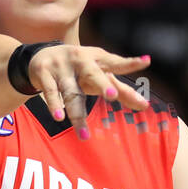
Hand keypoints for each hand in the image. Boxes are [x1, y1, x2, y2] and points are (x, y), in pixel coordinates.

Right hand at [27, 45, 151, 139]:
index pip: (116, 63)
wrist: (41, 54)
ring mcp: (62, 67)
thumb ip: (121, 89)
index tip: (146, 61)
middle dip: (102, 84)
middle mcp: (81, 61)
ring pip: (71, 93)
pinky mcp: (45, 74)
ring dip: (77, 113)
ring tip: (84, 134)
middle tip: (112, 95)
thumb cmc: (79, 69)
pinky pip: (51, 92)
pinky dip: (55, 105)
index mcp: (98, 59)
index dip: (130, 63)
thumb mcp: (99, 74)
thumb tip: (144, 106)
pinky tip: (59, 118)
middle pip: (93, 75)